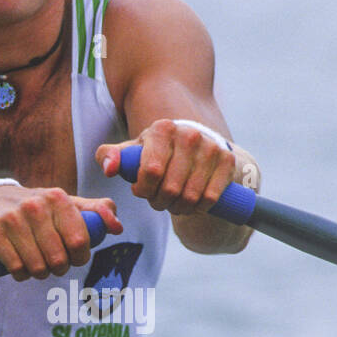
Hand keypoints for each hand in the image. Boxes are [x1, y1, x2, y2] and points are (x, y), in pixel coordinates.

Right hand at [0, 184, 121, 280]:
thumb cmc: (36, 208)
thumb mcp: (65, 204)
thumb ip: (96, 212)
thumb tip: (117, 227)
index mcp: (58, 198)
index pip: (80, 242)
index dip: (79, 258)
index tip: (73, 257)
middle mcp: (34, 205)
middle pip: (58, 258)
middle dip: (59, 268)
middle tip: (53, 263)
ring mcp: (11, 218)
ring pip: (37, 267)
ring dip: (39, 273)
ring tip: (35, 263)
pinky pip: (15, 268)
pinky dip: (20, 274)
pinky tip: (19, 265)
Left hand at [96, 118, 236, 215]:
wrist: (194, 146)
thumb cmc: (156, 152)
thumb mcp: (132, 152)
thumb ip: (109, 156)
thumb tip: (109, 169)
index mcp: (162, 129)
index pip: (151, 171)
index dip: (144, 190)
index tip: (141, 191)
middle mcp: (189, 134)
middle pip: (171, 188)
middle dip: (160, 202)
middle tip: (159, 201)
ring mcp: (210, 147)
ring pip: (191, 196)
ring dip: (179, 208)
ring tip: (174, 203)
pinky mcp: (227, 161)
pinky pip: (210, 197)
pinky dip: (199, 208)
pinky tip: (193, 203)